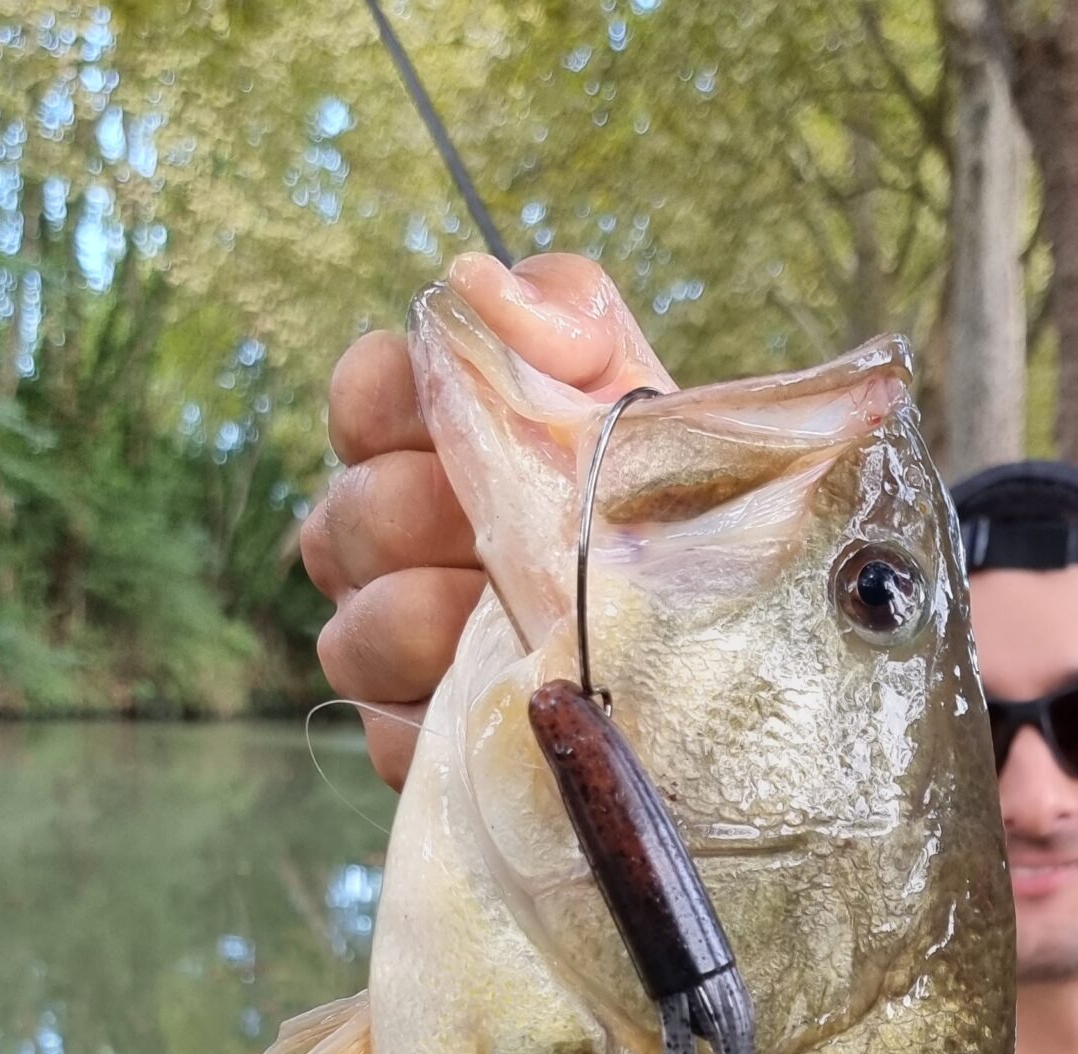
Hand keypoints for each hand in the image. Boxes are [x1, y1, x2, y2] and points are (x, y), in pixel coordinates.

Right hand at [302, 251, 671, 787]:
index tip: (464, 422)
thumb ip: (567, 311)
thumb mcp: (638, 392)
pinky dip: (449, 716)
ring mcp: (392, 647)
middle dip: (427, 520)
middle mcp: (391, 541)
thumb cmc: (668, 508)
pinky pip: (388, 736)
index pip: (362, 394)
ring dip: (428, 622)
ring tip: (507, 620)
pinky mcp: (419, 744)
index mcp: (430, 440)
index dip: (400, 404)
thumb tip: (473, 284)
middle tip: (507, 532)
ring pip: (349, 634)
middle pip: (347, 516)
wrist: (730, 645)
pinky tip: (512, 698)